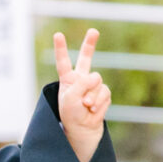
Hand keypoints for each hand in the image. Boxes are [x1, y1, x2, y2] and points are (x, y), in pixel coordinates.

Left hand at [54, 28, 109, 161]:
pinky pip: (104, 92)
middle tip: (94, 30)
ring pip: (98, 82)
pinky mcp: (103, 94)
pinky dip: (99, 102)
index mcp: (67, 80)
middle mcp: (80, 80)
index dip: (61, 48)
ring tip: (86, 107)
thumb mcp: (70, 98)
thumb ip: (82, 83)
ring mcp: (93, 86)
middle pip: (86, 58)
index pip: (63, 62)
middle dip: (90, 44)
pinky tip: (93, 110)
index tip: (57, 34)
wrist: (83, 131)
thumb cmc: (71, 115)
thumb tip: (98, 78)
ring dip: (92, 96)